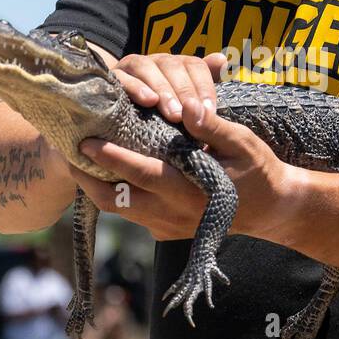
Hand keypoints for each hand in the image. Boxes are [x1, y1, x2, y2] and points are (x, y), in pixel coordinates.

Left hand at [75, 95, 301, 242]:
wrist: (271, 210)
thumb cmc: (257, 170)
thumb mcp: (242, 144)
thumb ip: (212, 126)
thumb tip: (186, 106)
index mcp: (189, 190)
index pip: (140, 173)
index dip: (110, 158)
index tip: (84, 141)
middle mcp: (173, 213)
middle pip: (116, 198)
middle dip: (86, 176)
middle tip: (66, 151)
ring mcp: (168, 226)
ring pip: (120, 209)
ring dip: (96, 186)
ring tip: (78, 161)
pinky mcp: (167, 231)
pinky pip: (132, 214)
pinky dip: (116, 195)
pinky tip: (107, 175)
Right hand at [108, 50, 228, 123]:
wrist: (113, 117)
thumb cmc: (157, 112)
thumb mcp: (184, 102)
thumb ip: (204, 82)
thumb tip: (223, 60)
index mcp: (176, 66)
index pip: (195, 66)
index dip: (205, 86)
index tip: (211, 110)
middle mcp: (154, 62)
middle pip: (172, 66)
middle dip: (185, 90)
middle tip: (193, 115)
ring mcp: (131, 67)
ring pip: (147, 68)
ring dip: (163, 89)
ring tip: (174, 113)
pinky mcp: (110, 77)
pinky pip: (121, 77)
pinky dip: (134, 87)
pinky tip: (147, 101)